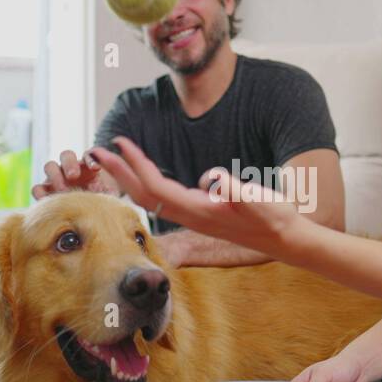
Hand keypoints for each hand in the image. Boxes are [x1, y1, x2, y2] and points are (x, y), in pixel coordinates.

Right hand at [31, 149, 117, 199]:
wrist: (80, 219)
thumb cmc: (95, 205)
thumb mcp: (104, 198)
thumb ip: (106, 193)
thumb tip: (110, 194)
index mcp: (86, 166)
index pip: (88, 156)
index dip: (91, 160)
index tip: (96, 169)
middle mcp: (69, 168)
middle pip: (66, 155)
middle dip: (70, 164)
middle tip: (74, 176)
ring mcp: (54, 178)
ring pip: (50, 166)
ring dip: (56, 176)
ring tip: (63, 191)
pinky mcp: (43, 191)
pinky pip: (37, 187)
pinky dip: (41, 193)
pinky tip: (48, 200)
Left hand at [88, 136, 302, 256]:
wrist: (286, 239)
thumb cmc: (273, 217)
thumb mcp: (257, 198)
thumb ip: (235, 188)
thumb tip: (213, 179)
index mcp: (197, 210)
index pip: (155, 186)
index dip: (135, 164)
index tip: (118, 142)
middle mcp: (190, 214)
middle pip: (143, 193)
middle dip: (118, 171)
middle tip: (96, 150)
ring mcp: (194, 215)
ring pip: (151, 197)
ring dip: (128, 177)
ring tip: (113, 159)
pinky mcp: (201, 213)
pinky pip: (164, 198)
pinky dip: (147, 184)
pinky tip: (145, 175)